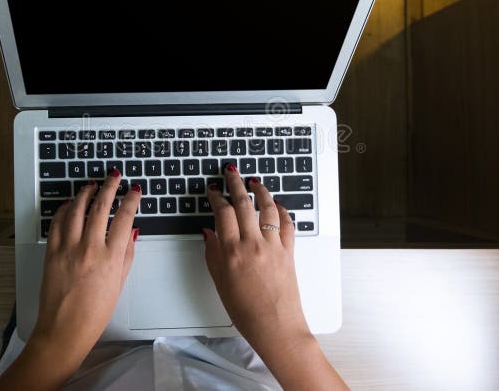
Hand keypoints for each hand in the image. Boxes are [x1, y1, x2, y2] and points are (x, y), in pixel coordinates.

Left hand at [33, 169, 139, 359]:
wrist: (65, 330)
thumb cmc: (94, 313)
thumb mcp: (119, 283)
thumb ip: (126, 254)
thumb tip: (131, 231)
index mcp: (111, 258)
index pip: (124, 218)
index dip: (131, 200)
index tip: (134, 191)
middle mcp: (89, 249)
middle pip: (101, 207)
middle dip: (109, 187)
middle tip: (114, 177)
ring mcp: (68, 249)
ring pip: (76, 209)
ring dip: (85, 193)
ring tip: (91, 185)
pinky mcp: (51, 252)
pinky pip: (56, 222)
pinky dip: (63, 209)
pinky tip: (69, 204)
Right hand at [203, 164, 308, 356]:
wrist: (275, 326)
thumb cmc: (245, 310)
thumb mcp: (220, 282)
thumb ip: (213, 254)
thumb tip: (209, 233)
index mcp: (232, 252)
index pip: (222, 213)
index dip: (216, 196)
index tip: (213, 190)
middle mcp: (253, 244)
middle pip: (243, 203)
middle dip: (235, 183)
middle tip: (231, 172)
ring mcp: (273, 246)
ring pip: (267, 208)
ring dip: (261, 191)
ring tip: (255, 182)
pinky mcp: (289, 251)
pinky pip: (286, 224)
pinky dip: (282, 211)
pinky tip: (277, 205)